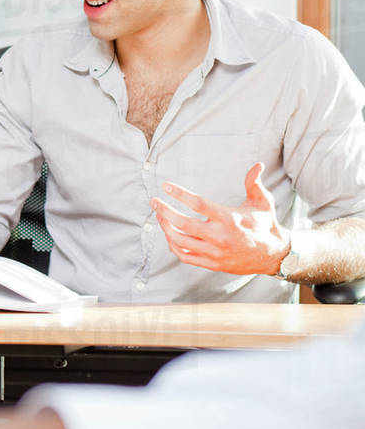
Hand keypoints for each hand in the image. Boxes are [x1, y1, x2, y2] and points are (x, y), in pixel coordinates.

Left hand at [151, 162, 290, 274]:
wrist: (274, 256)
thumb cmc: (265, 225)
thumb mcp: (263, 202)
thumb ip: (254, 183)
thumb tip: (257, 165)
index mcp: (229, 219)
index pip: (199, 204)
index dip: (180, 194)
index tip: (166, 186)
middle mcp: (220, 237)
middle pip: (183, 224)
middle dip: (164, 211)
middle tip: (154, 201)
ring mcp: (215, 252)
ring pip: (180, 241)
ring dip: (165, 227)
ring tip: (160, 215)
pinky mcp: (212, 264)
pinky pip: (185, 256)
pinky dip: (173, 245)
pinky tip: (169, 234)